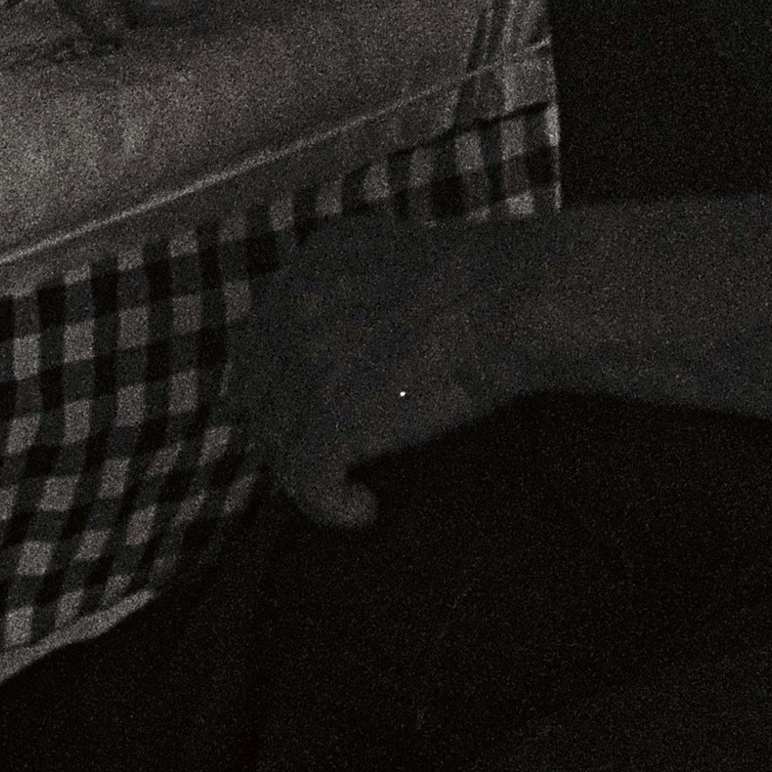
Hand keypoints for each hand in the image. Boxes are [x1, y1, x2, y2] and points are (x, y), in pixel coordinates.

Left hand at [230, 220, 512, 530]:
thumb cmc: (484, 287)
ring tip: (352, 489)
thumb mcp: (397, 262)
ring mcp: (309, 359)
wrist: (513, 301)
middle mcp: (296, 306)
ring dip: (310, 474)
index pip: (261, 343)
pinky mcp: (332, 413)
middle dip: (286, 435)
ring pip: (277, 443)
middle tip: (329, 461)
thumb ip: (351, 291)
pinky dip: (330, 507)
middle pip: (258, 396)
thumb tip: (326, 356)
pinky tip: (364, 509)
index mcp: (313, 264)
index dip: (277, 391)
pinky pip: (307, 481)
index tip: (305, 421)